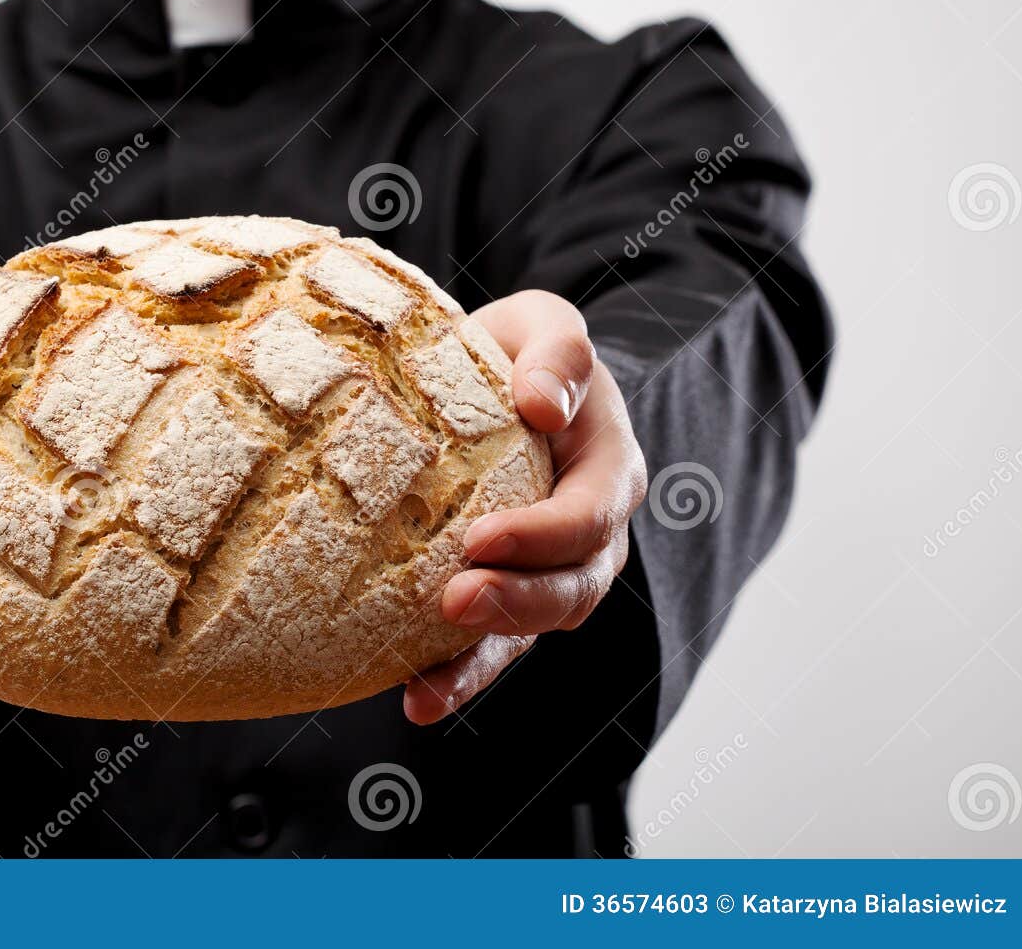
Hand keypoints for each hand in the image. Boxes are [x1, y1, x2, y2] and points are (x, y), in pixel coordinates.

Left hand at [403, 290, 647, 724]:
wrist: (491, 382)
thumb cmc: (516, 350)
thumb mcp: (543, 321)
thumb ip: (559, 351)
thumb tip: (543, 405)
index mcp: (607, 467)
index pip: (590, 514)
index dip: (543, 534)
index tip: (481, 537)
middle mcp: (589, 533)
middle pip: (571, 588)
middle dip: (516, 603)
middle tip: (453, 601)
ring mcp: (547, 573)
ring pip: (530, 632)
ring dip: (481, 660)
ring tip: (426, 686)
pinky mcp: (502, 594)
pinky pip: (487, 645)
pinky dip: (455, 677)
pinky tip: (414, 700)